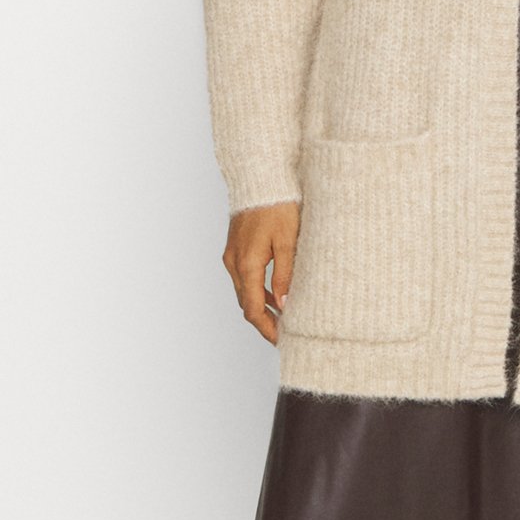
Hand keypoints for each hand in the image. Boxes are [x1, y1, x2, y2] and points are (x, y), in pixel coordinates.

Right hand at [223, 200, 300, 343]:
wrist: (261, 178)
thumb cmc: (278, 206)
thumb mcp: (288, 241)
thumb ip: (285, 275)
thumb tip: (284, 305)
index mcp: (247, 264)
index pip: (253, 309)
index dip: (266, 329)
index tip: (281, 341)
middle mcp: (234, 262)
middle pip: (246, 304)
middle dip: (263, 322)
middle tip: (283, 335)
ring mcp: (232, 255)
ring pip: (244, 291)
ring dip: (260, 307)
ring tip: (282, 319)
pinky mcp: (235, 247)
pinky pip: (244, 277)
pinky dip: (258, 291)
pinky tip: (274, 295)